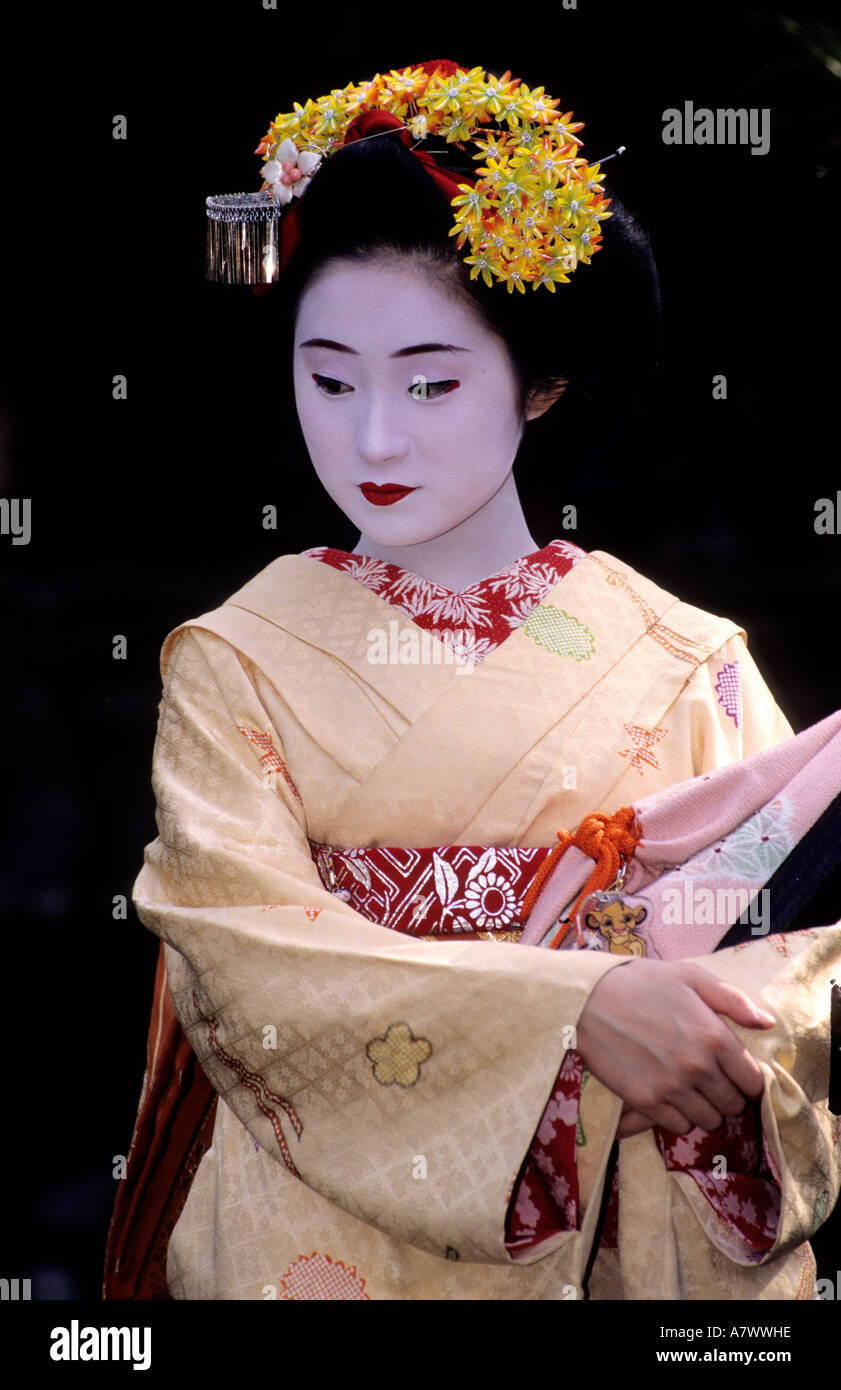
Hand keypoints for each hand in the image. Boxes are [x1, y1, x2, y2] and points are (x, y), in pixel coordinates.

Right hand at [576, 959, 775, 1134]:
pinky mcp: (645, 1101)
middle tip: (712, 1079)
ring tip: (691, 1088)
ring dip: (705, 1107)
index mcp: (714, 1036)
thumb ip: (733, 999)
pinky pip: (678, 1125)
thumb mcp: (690, 976)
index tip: (736, 1073)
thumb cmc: (641, 982)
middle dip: (728, 1094)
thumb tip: (767, 1023)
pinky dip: (679, 1115)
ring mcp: (671, 1088)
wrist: (587, 999)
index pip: (753, 1081)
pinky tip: (670, 1095)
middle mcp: (698, 1067)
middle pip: (733, 1105)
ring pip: (708, 1120)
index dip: (748, 1079)